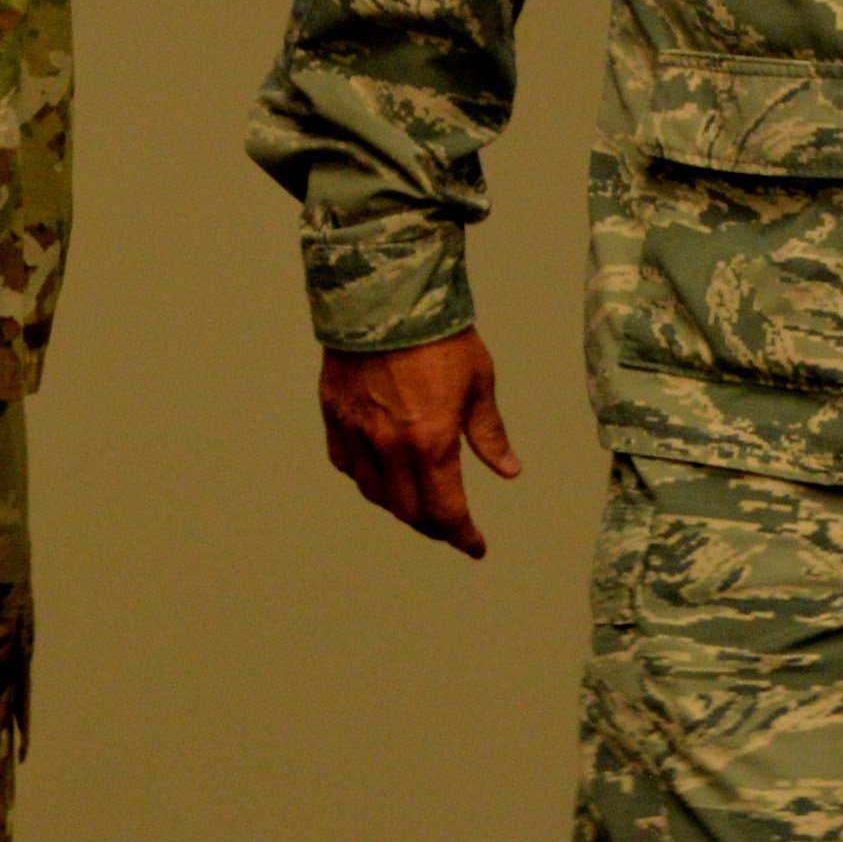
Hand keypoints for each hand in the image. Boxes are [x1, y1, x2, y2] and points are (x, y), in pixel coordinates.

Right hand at [318, 329, 520, 558]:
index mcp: (431, 443)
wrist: (385, 295)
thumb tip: (508, 471)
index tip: (475, 546)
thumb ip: (488, 433)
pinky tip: (379, 468)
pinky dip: (364, 475)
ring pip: (374, 493)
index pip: (446, 512)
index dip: (462, 536)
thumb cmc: (439, 335)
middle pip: (408, 512)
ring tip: (416, 498)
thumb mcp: (478, 382)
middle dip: (433, 525)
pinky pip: (346, 463)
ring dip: (398, 504)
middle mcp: (390, 448)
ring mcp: (357, 434)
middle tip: (449, 522)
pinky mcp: (333, 416)